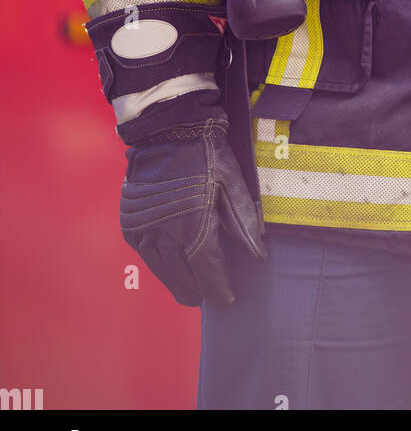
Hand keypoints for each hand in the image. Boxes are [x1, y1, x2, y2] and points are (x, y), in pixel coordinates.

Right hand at [119, 115, 265, 307]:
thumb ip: (244, 222)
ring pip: (163, 273)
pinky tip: (173, 266)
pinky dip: (161, 265)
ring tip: (194, 287)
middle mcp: (164, 234)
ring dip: (179, 281)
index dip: (219, 290)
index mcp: (193, 224)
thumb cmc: (205, 153)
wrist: (167, 130)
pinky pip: (147, 257)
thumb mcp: (232, 183)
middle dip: (200, 289)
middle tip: (212, 291)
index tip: (228, 300)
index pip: (207, 272)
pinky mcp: (130, 226)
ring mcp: (143, 231)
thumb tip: (258, 256)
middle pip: (183, 279)